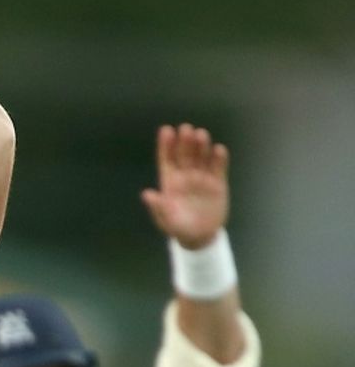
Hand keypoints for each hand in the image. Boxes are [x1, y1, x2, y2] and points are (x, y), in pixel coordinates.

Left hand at [141, 123, 229, 249]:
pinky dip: (219, 158)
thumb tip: (147, 194)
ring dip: (201, 145)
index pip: (167, 160)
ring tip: (201, 135)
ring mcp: (202, 177)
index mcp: (171, 181)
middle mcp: (186, 175)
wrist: (200, 237)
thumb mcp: (167, 220)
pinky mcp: (218, 182)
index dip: (165, 145)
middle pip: (185, 154)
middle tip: (186, 129)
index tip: (166, 131)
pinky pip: (218, 167)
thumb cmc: (179, 227)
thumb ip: (159, 207)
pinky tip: (218, 150)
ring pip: (201, 156)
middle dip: (185, 141)